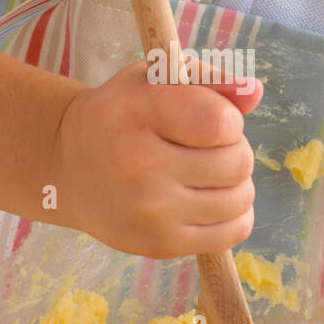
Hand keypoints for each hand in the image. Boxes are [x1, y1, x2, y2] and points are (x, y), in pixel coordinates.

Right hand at [51, 59, 263, 257]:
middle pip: (238, 161)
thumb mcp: (154, 79)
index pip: (222, 122)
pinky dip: (236, 214)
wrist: (69, 168)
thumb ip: (209, 79)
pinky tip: (212, 199)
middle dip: (234, 149)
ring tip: (208, 173)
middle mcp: (142, 166)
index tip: (208, 120)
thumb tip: (255, 91)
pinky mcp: (161, 244)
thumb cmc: (121, 114)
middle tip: (205, 148)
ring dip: (236, 182)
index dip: (229, 118)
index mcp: (139, 113)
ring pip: (241, 197)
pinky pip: (232, 231)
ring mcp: (152, 212)